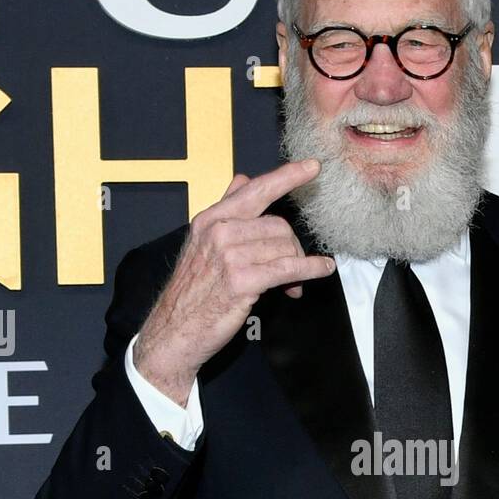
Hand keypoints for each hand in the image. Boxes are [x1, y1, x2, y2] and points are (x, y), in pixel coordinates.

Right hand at [133, 158, 335, 404]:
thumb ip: (226, 211)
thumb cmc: (193, 292)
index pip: (254, 190)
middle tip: (295, 267)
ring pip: (285, 247)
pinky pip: (288, 268)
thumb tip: (243, 180)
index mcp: (210, 219)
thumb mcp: (202, 244)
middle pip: (278, 225)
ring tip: (293, 284)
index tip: (312, 167)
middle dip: (293, 246)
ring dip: (298, 265)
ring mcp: (229, 255)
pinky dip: (311, 269)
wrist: (175, 331)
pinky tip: (322, 269)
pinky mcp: (242, 280)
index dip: (287, 177)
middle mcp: (219, 232)